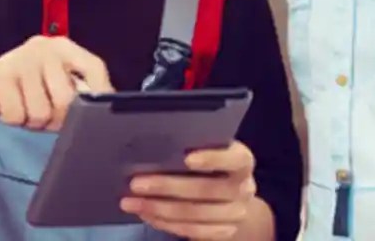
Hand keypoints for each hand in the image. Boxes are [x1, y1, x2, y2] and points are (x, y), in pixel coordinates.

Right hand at [0, 35, 112, 130]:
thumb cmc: (20, 90)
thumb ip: (77, 89)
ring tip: (23, 108)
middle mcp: (43, 48)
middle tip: (43, 113)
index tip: (101, 115)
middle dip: (57, 119)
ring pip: (42, 113)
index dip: (101, 93)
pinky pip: (18, 115)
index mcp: (61, 47)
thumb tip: (104, 104)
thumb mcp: (52, 82)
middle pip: (68, 99)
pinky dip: (14, 120)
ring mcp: (20, 60)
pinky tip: (8, 107)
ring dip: (32, 121)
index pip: (94, 67)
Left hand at [121, 141, 256, 239]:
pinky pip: (191, 231)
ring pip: (194, 215)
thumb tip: (154, 141)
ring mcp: (235, 214)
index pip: (234, 159)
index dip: (212, 159)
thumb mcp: (210, 147)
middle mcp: (244, 188)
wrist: (234, 194)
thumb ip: (193, 144)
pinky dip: (165, 223)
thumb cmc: (213, 161)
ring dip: (158, 209)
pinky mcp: (224, 233)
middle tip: (135, 183)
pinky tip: (145, 215)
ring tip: (130, 202)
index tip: (186, 158)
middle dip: (167, 186)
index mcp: (242, 160)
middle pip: (205, 190)